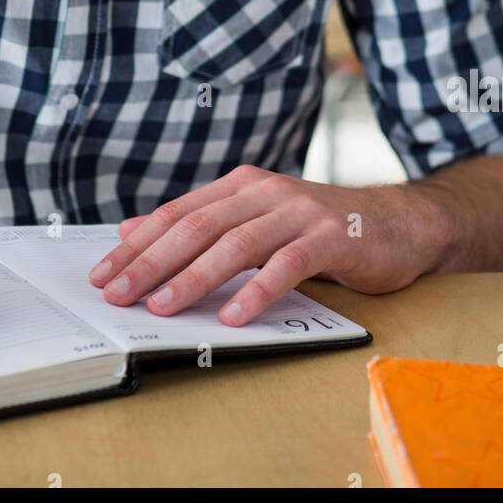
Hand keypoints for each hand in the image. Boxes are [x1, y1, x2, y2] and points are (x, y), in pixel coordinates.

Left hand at [88, 164, 445, 325]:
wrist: (399, 223)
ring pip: (235, 244)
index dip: (138, 244)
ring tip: (162, 307)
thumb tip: (132, 233)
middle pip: (197, 226)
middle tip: (118, 293)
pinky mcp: (329, 236)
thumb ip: (203, 224)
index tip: (103, 274)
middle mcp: (264, 191)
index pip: (178, 213)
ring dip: (194, 277)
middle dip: (152, 262)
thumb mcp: (257, 220)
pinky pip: (286, 265)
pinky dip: (257, 291)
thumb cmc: (320, 230)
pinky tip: (234, 316)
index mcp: (241, 186)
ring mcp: (297, 211)